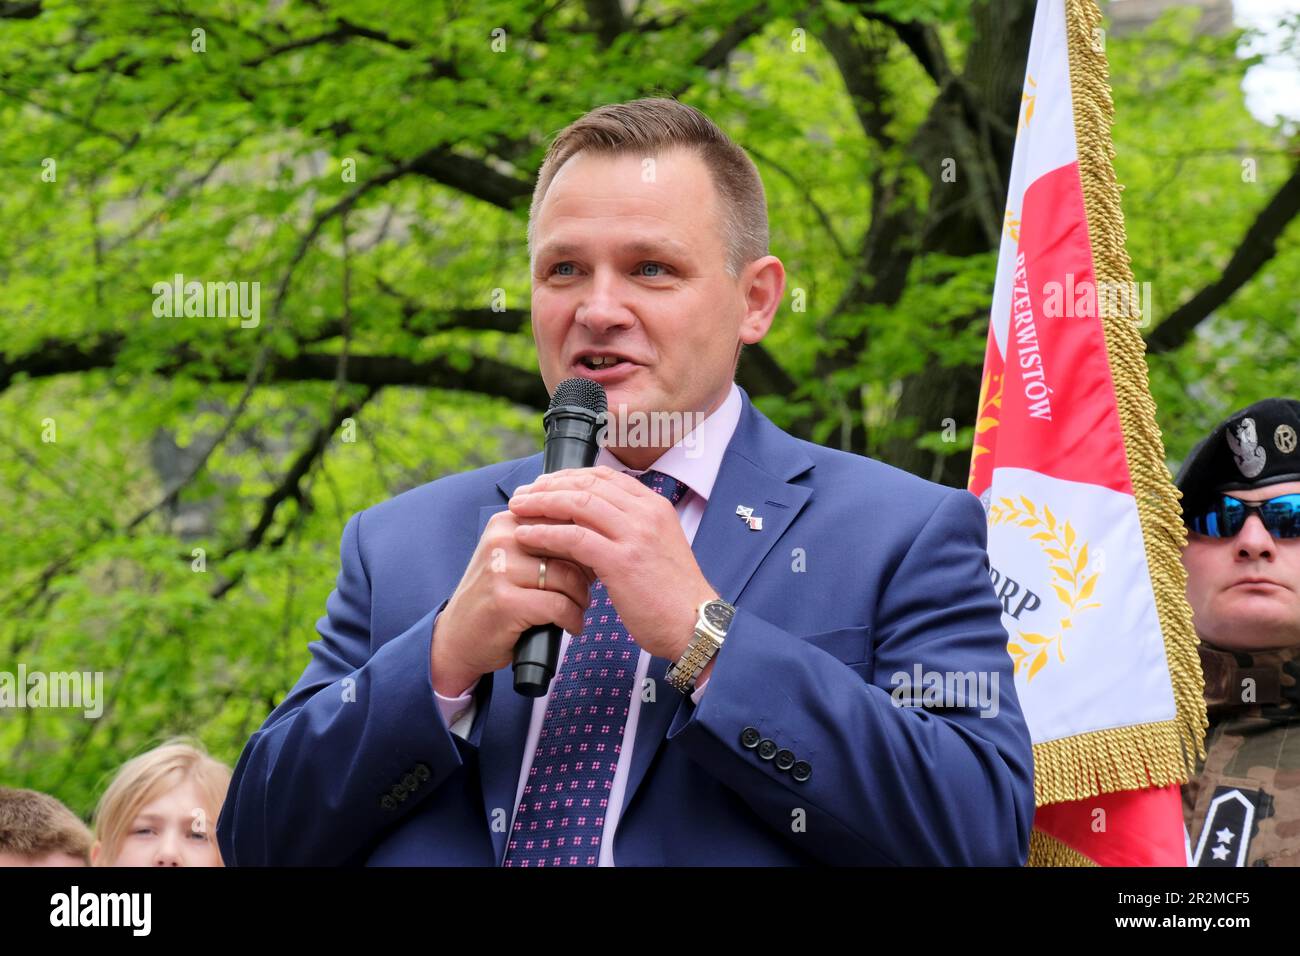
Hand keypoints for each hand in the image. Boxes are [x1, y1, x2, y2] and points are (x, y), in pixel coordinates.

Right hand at [430, 508, 595, 696]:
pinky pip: (559, 606)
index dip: (587, 542)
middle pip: (570, 545)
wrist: (457, 639)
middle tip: (586, 590)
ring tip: (577, 609)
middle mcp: (502, 539)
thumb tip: (599, 536)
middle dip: (587, 571)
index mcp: (507, 522)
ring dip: (582, 599)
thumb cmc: (496, 598)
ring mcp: (501, 569)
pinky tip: (571, 626)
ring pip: (568, 577)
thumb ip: (548, 542)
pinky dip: (573, 619)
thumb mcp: (516, 559)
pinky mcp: (505, 601)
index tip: (592, 562)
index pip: (564, 518)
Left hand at [508, 465, 719, 660]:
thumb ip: (628, 531)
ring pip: (577, 505)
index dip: (569, 476)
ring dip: (541, 504)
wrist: (694, 625)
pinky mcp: (621, 561)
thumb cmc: (672, 594)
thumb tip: (589, 527)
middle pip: (587, 485)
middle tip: (523, 494)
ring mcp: (635, 535)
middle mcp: (646, 514)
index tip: (545, 484)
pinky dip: (545, 534)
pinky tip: (526, 536)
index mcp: (655, 507)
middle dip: (549, 486)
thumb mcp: (655, 549)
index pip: (605, 476)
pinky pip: (573, 539)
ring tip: (517, 509)